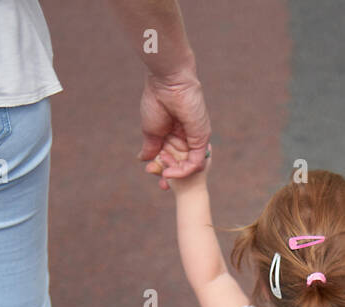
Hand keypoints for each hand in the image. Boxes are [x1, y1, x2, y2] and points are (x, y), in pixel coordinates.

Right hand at [137, 70, 210, 189]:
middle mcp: (186, 138)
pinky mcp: (201, 139)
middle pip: (180, 164)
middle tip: (161, 185)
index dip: (162, 169)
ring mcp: (195, 138)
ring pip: (188, 166)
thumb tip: (143, 160)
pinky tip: (171, 173)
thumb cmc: (157, 101)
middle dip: (170, 177)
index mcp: (173, 134)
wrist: (168, 83)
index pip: (170, 157)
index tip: (152, 175)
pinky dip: (184, 171)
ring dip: (176, 174)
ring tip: (164, 175)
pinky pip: (196, 162)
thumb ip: (151, 147)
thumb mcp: (151, 131)